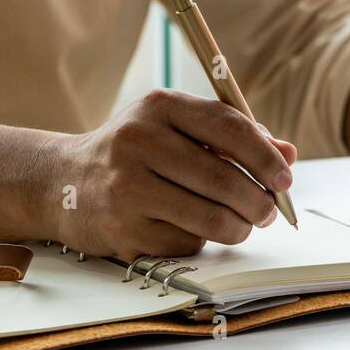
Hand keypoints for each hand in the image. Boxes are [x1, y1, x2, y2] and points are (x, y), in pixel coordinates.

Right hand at [40, 90, 296, 259]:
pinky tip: (189, 229)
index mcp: (159, 106)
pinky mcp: (122, 230)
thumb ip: (235, 137)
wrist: (60, 182)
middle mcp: (137, 142)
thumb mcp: (177, 127)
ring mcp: (126, 188)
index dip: (265, 156)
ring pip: (211, 219)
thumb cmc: (138, 152)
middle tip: (268, 211)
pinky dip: (200, 241)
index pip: (229, 127)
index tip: (285, 178)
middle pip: (224, 180)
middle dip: (260, 202)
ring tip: (243, 224)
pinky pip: (187, 243)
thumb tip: (288, 155)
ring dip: (240, 228)